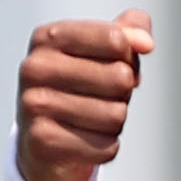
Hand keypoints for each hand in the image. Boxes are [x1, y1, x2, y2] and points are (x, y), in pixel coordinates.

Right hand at [15, 10, 154, 180]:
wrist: (43, 143)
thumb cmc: (78, 90)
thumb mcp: (101, 52)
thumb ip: (128, 32)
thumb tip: (146, 43)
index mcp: (48, 37)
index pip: (116, 39)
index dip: (129, 57)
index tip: (114, 65)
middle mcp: (35, 67)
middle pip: (121, 77)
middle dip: (123, 92)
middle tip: (100, 97)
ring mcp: (35, 104)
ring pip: (116, 114)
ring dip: (115, 121)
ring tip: (91, 119)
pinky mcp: (43, 141)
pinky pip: (106, 145)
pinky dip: (105, 147)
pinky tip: (84, 141)